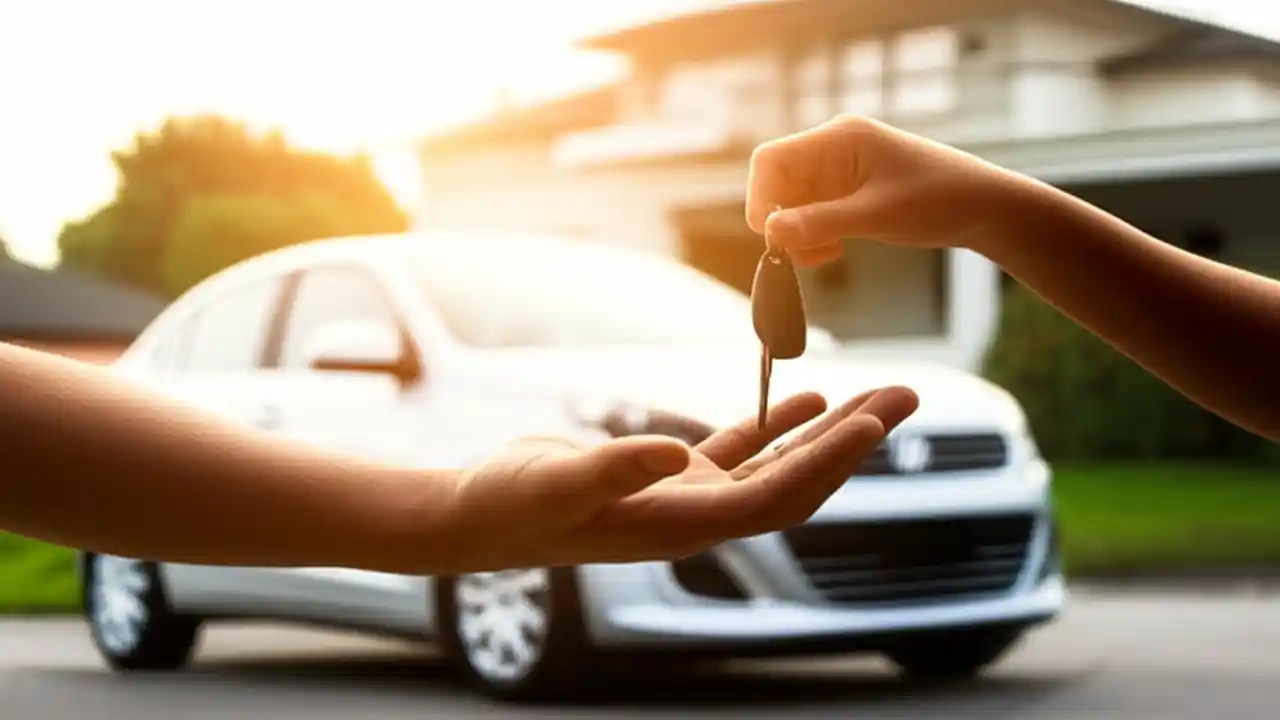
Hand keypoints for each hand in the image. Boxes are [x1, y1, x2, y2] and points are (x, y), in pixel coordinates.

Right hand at [441, 388, 917, 571]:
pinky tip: (804, 397)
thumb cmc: (513, 505)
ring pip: (778, 463)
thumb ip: (614, 469)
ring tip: (878, 396)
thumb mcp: (557, 483)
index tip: (875, 424)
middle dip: (854, 443)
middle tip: (907, 398)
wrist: (482, 515)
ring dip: (829, 431)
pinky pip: (739, 449)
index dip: (828, 461)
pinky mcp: (669, 476)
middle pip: (799, 481)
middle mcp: (699, 516)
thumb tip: (672, 453)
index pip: (777, 495)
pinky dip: (776, 425)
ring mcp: (688, 496)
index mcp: (683, 523)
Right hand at [746, 115, 1028, 265]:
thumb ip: (820, 223)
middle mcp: (833, 149)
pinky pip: (810, 214)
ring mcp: (839, 171)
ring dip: (797, 233)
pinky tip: (835, 250)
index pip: (771, 160)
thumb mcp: (877, 215)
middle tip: (800, 254)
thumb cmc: (940, 200)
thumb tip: (769, 232)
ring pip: (790, 204)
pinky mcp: (847, 192)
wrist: (984, 208)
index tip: (772, 235)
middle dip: (782, 221)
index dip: (760, 197)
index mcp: (839, 138)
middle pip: (777, 184)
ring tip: (826, 254)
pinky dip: (812, 235)